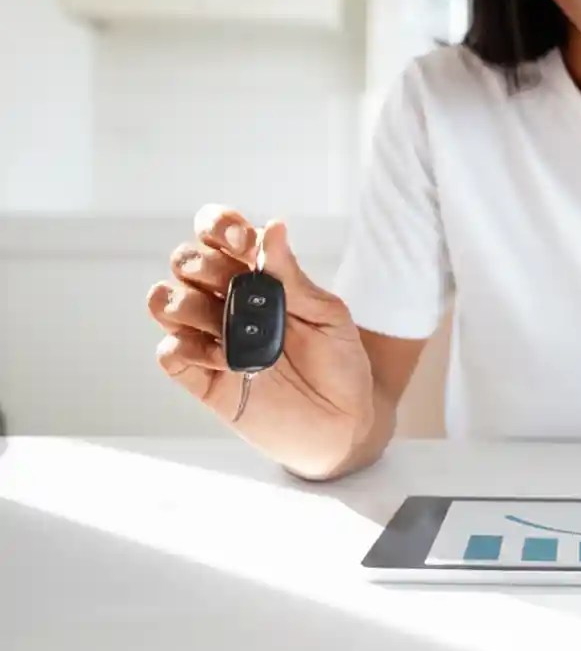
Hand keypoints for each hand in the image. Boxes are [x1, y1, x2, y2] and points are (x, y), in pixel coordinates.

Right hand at [147, 205, 374, 478]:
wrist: (345, 422)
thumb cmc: (340, 363)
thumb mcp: (329, 315)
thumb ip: (293, 277)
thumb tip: (273, 227)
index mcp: (258, 277)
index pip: (219, 234)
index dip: (219, 227)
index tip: (243, 242)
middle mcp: (226, 301)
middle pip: (185, 263)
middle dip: (203, 265)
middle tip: (237, 287)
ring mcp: (211, 339)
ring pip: (165, 302)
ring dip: (189, 306)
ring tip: (231, 331)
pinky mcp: (203, 378)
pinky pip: (170, 354)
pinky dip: (183, 350)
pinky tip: (218, 360)